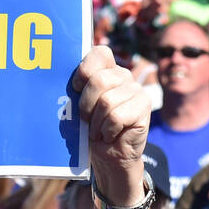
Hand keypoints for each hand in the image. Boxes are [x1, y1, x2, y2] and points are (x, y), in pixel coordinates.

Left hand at [73, 46, 150, 198]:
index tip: (76, 88)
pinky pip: (117, 117)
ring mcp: (136, 90)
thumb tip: (64, 83)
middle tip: (86, 119)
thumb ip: (78, 90)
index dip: (84, 70)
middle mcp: (124, 76)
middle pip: (99, 80)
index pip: (100, 53)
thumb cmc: (92, 128)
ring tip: (98, 130)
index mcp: (107, 70)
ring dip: (97, 122)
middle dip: (86, 105)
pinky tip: (110, 135)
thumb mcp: (80, 105)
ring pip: (107, 101)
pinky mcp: (144, 107)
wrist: (110, 155)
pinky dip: (107, 131)